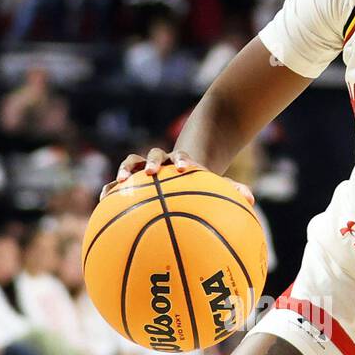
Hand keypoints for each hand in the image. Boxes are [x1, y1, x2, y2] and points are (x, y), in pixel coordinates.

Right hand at [100, 146, 254, 205]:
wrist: (183, 168)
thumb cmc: (201, 182)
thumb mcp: (217, 184)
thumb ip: (232, 190)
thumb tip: (252, 199)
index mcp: (183, 161)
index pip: (183, 157)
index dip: (183, 161)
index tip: (185, 169)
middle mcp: (163, 162)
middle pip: (155, 155)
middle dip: (152, 163)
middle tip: (151, 173)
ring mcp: (145, 168)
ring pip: (133, 162)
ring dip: (126, 170)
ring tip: (119, 183)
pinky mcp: (133, 177)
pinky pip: (120, 180)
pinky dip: (112, 187)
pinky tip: (103, 199)